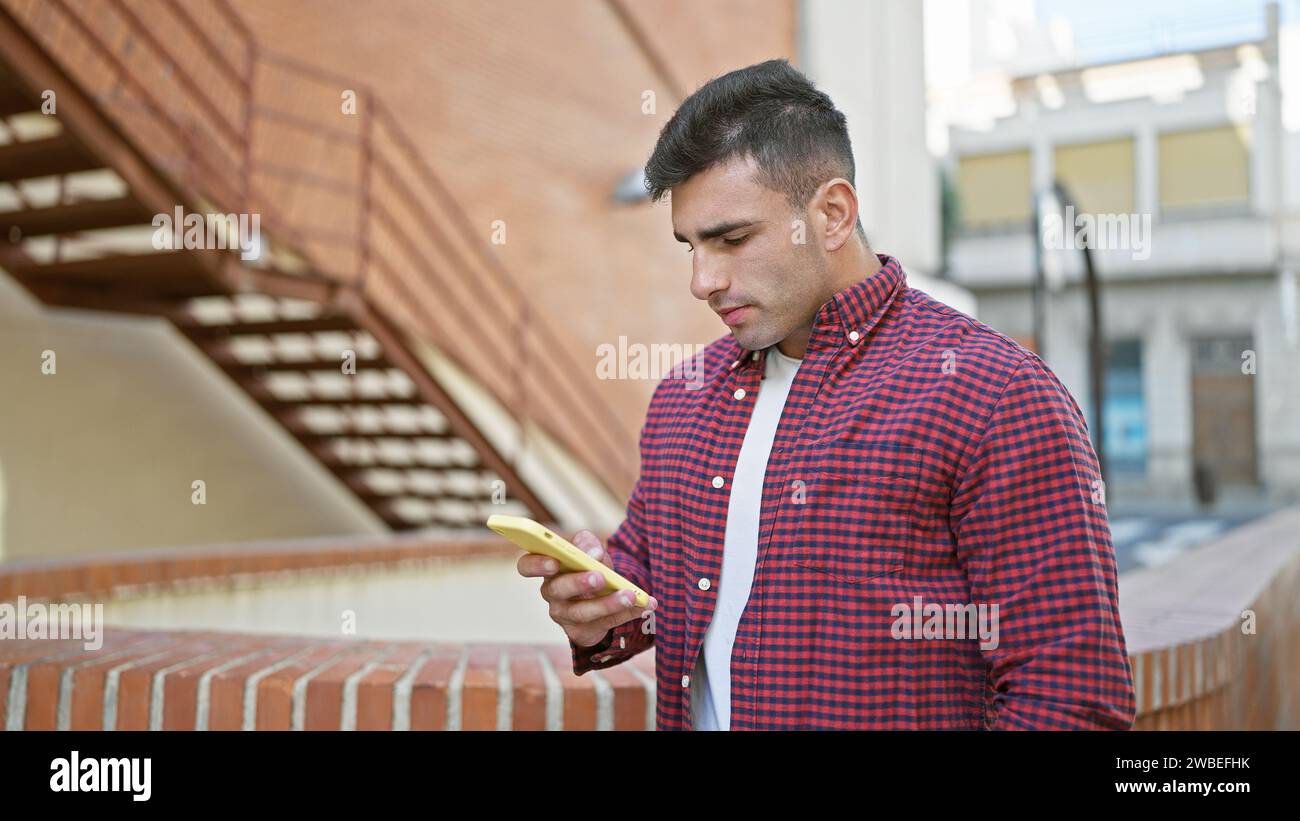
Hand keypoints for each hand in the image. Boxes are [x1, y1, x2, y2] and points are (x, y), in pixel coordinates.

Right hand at [516, 529, 657, 647]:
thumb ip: (589, 544)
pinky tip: (643, 605)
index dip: (536, 564)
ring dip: (608, 603)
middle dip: (579, 583)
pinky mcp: (581, 632)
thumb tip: (593, 553)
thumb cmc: (589, 566)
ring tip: (629, 595)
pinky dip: (626, 613)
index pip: (527, 565)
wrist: (602, 595)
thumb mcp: (589, 550)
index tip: (554, 562)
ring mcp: (564, 615)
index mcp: (548, 568)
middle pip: (557, 590)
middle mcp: (551, 593)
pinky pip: (604, 624)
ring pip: (582, 612)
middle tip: (600, 577)